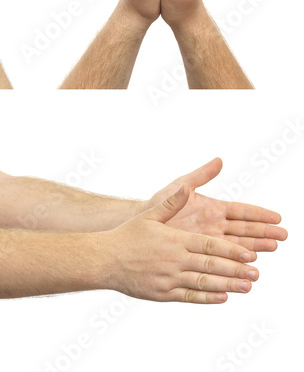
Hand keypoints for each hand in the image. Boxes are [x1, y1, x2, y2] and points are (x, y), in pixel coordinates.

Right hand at [101, 186, 257, 303]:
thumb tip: (186, 188)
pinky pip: (189, 296)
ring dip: (228, 285)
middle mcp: (174, 259)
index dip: (232, 251)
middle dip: (236, 269)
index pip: (210, 246)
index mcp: (175, 240)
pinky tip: (222, 297)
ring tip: (246, 287)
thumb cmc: (126, 236)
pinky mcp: (162, 293)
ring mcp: (168, 277)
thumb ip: (171, 203)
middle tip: (255, 273)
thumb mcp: (148, 215)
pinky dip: (207, 297)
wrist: (103, 259)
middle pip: (212, 265)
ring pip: (204, 282)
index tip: (250, 254)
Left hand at [146, 158, 287, 250]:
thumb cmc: (160, 203)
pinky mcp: (201, 253)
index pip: (242, 211)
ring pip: (238, 244)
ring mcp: (210, 240)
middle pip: (245, 229)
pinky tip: (247, 264)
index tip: (277, 217)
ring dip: (255, 246)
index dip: (259, 214)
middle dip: (264, 232)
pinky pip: (221, 258)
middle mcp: (216, 225)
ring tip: (272, 247)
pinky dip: (235, 261)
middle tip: (282, 236)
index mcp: (214, 209)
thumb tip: (219, 160)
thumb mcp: (180, 187)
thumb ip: (201, 176)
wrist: (142, 222)